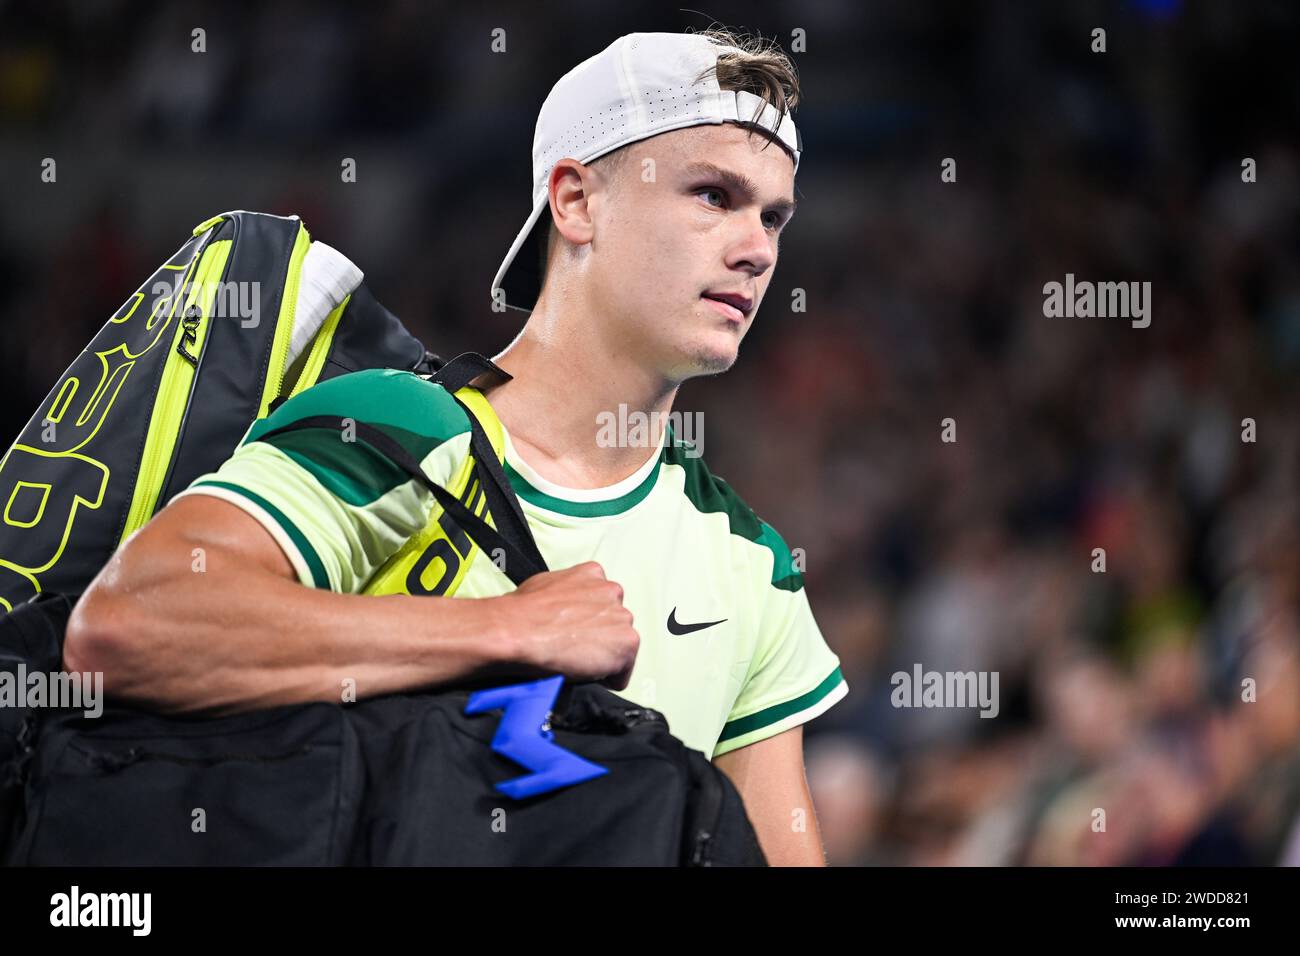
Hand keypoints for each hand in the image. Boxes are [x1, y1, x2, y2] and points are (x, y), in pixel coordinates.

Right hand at [500, 561, 639, 689]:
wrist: (517, 631)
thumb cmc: (522, 613)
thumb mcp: (544, 586)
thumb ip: (565, 593)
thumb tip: (561, 609)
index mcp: (592, 573)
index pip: (602, 601)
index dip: (587, 622)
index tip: (575, 631)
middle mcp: (612, 591)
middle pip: (614, 623)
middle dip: (598, 637)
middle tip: (573, 648)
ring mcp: (622, 617)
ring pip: (620, 647)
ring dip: (603, 657)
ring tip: (575, 661)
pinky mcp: (626, 643)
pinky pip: (622, 673)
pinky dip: (606, 679)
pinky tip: (583, 673)